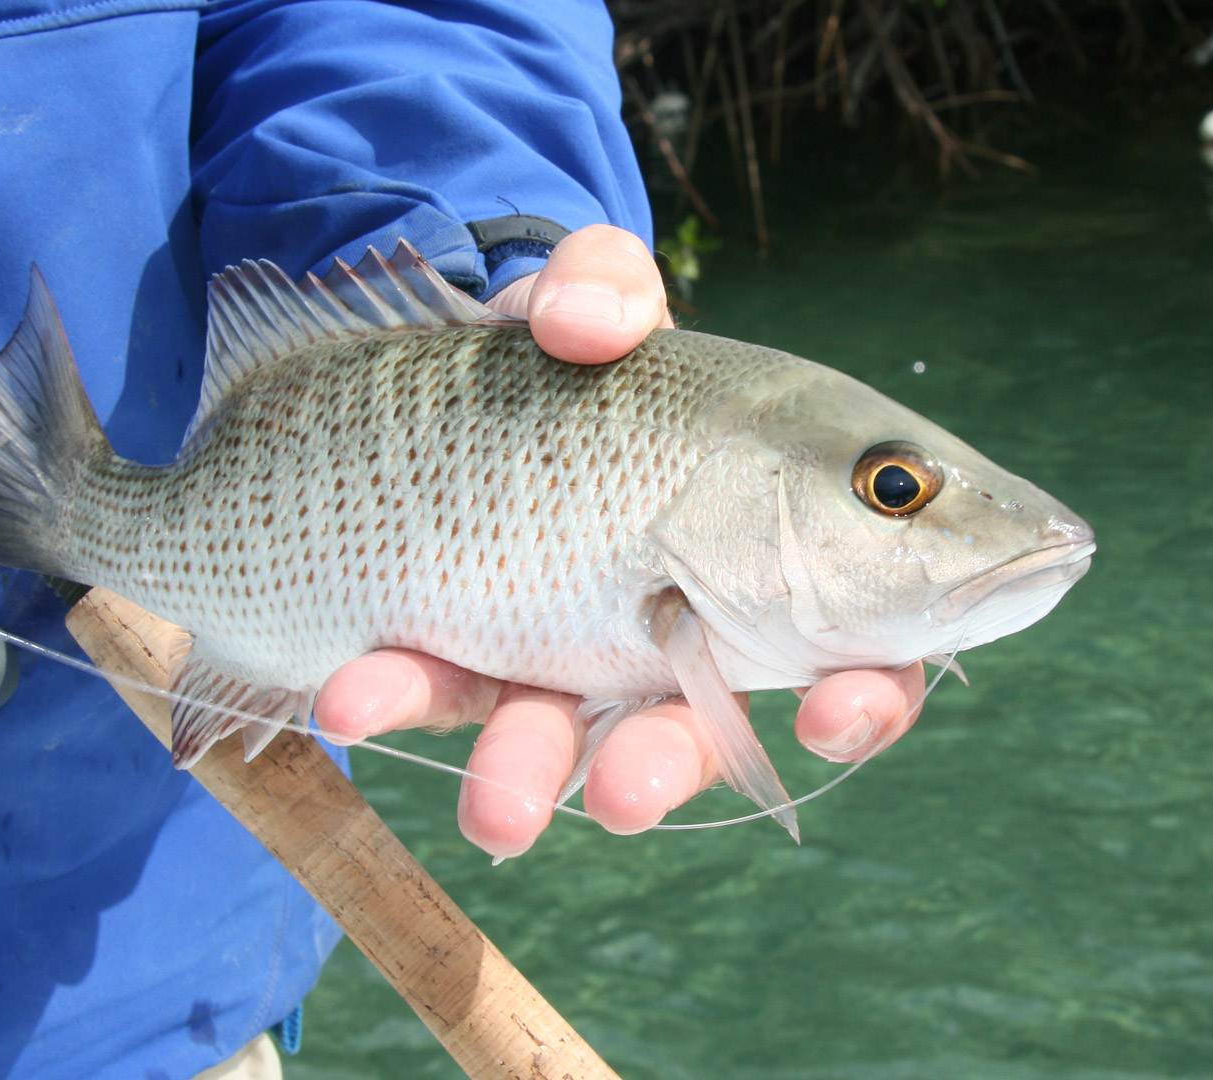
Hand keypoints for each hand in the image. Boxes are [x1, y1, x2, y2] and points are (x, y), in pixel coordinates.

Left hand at [312, 225, 925, 856]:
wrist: (447, 365)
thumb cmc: (573, 348)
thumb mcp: (598, 301)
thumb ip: (608, 285)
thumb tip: (582, 319)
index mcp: (769, 556)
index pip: (859, 653)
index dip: (866, 698)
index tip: (833, 712)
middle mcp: (676, 632)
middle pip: (696, 732)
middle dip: (660, 768)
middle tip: (625, 793)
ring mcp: (564, 656)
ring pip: (562, 740)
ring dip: (527, 773)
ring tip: (494, 811)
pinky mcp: (462, 658)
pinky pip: (436, 691)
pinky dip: (394, 694)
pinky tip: (346, 695)